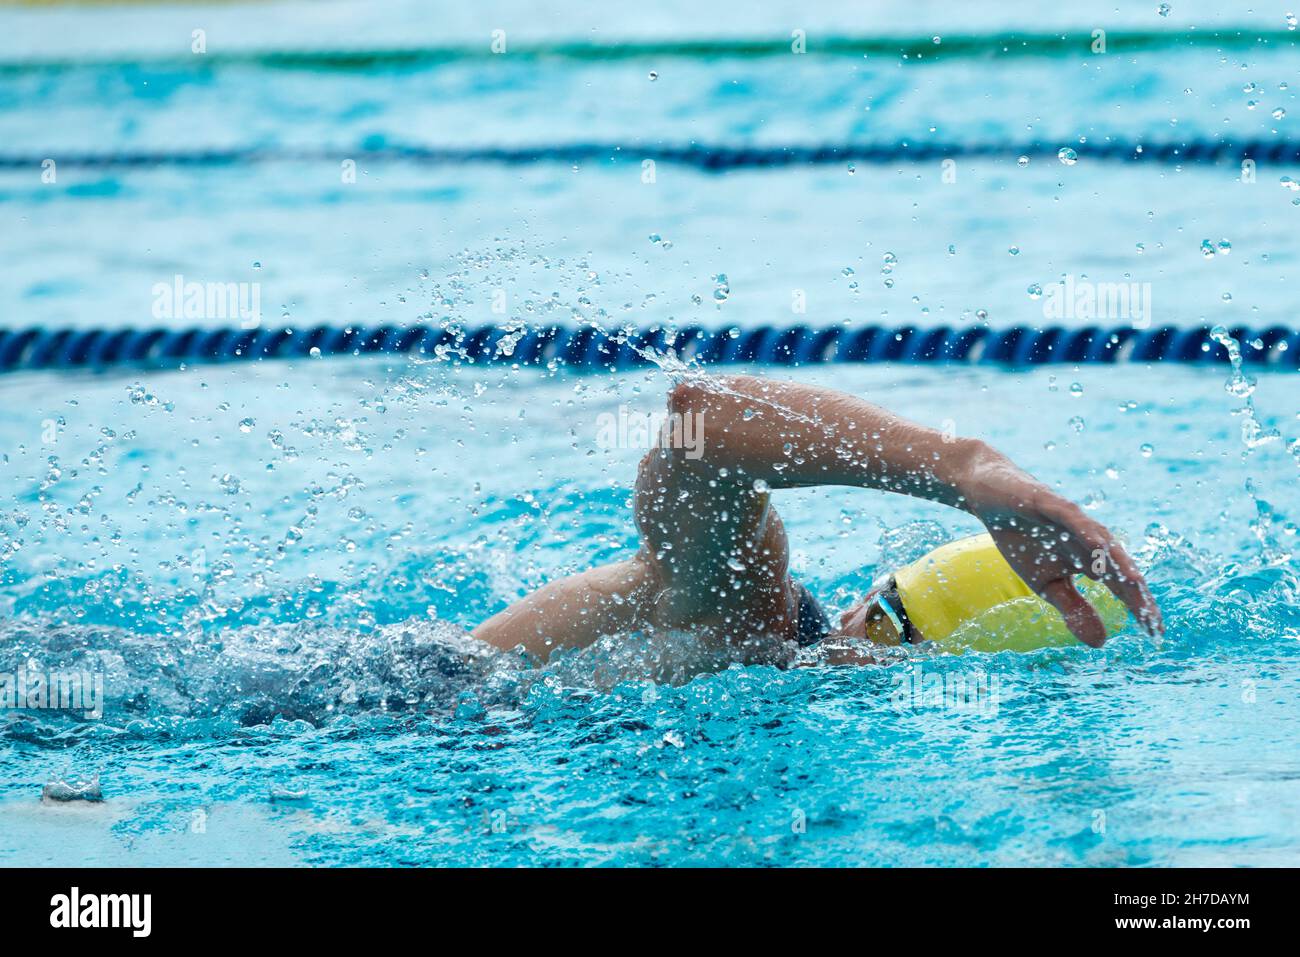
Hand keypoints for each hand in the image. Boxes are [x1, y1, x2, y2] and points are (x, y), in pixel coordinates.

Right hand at [957, 444, 1163, 646]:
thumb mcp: (1047, 584)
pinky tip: (1098, 544)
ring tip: (1136, 584)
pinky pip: (1073, 517)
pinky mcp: (1052, 502)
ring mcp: (1074, 520)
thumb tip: (1101, 643)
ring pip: (1102, 541)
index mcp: (1091, 561)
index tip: (1155, 635)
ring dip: (1119, 562)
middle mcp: (1090, 540)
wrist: (992, 498)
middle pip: (1119, 567)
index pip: (1122, 587)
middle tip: (1152, 620)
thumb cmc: (1023, 539)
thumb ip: (1074, 608)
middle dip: (1136, 592)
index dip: (1138, 608)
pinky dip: (1086, 530)